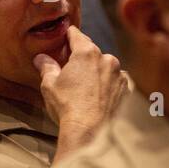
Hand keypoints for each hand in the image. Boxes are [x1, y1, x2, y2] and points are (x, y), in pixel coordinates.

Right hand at [33, 25, 125, 160]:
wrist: (90, 132)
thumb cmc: (67, 106)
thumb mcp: (49, 85)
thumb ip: (46, 67)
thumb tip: (40, 58)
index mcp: (87, 53)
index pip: (77, 35)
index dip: (69, 35)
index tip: (66, 36)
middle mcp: (107, 59)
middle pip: (92, 52)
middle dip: (82, 58)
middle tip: (71, 70)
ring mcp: (120, 75)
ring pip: (106, 68)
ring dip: (97, 73)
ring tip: (86, 89)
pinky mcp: (128, 90)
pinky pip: (116, 82)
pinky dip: (109, 86)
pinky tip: (99, 98)